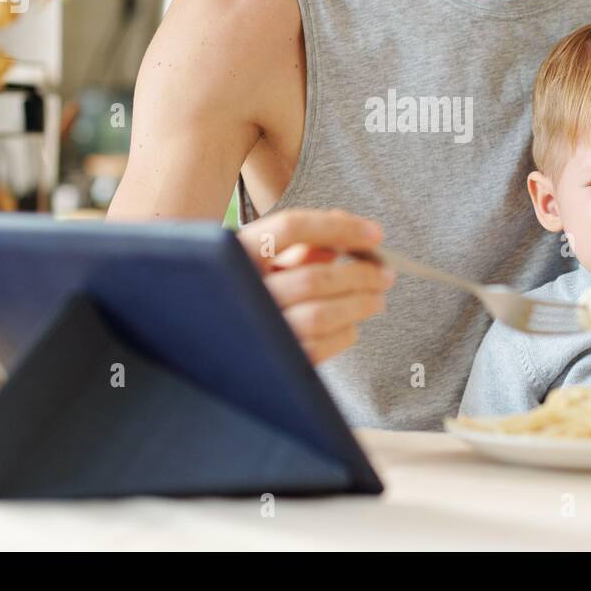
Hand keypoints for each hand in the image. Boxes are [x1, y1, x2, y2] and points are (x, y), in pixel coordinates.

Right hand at [235, 208, 395, 364]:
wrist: (205, 342)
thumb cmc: (239, 290)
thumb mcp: (258, 260)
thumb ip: (297, 247)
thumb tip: (342, 240)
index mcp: (234, 253)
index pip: (292, 227)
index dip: (339, 228)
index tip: (375, 234)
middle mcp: (241, 292)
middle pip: (316, 276)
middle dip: (361, 274)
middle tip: (385, 273)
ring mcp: (256, 329)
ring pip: (322, 314)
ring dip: (360, 304)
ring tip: (377, 298)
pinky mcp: (272, 362)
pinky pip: (320, 347)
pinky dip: (344, 333)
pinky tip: (351, 325)